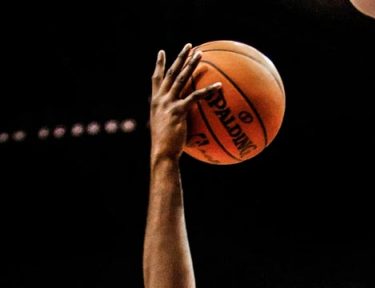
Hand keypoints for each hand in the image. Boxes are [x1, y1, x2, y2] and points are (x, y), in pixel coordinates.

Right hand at [149, 44, 220, 160]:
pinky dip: (207, 91)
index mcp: (156, 102)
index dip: (159, 65)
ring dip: (191, 64)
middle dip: (180, 57)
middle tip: (189, 45)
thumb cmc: (165, 147)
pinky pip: (195, 97)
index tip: (162, 52)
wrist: (162, 153)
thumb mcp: (165, 130)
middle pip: (171, 73)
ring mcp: (169, 103)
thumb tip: (183, 122)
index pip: (156, 79)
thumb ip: (172, 120)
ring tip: (200, 53)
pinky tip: (218, 86)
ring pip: (181, 78)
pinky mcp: (178, 111)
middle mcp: (161, 99)